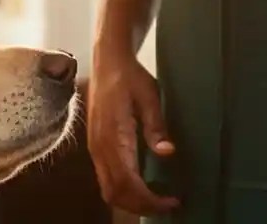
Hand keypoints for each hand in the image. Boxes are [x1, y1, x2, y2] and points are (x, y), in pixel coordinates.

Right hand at [87, 49, 179, 215]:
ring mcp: (95, 147)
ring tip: (156, 199)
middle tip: (167, 205)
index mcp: (113, 136)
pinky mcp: (95, 146)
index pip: (128, 182)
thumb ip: (156, 126)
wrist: (108, 60)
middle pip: (115, 192)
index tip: (172, 201)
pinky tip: (142, 185)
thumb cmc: (130, 76)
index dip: (149, 199)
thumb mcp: (149, 96)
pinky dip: (123, 190)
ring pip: (107, 189)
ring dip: (130, 201)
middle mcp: (99, 147)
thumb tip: (167, 152)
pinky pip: (105, 178)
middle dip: (141, 206)